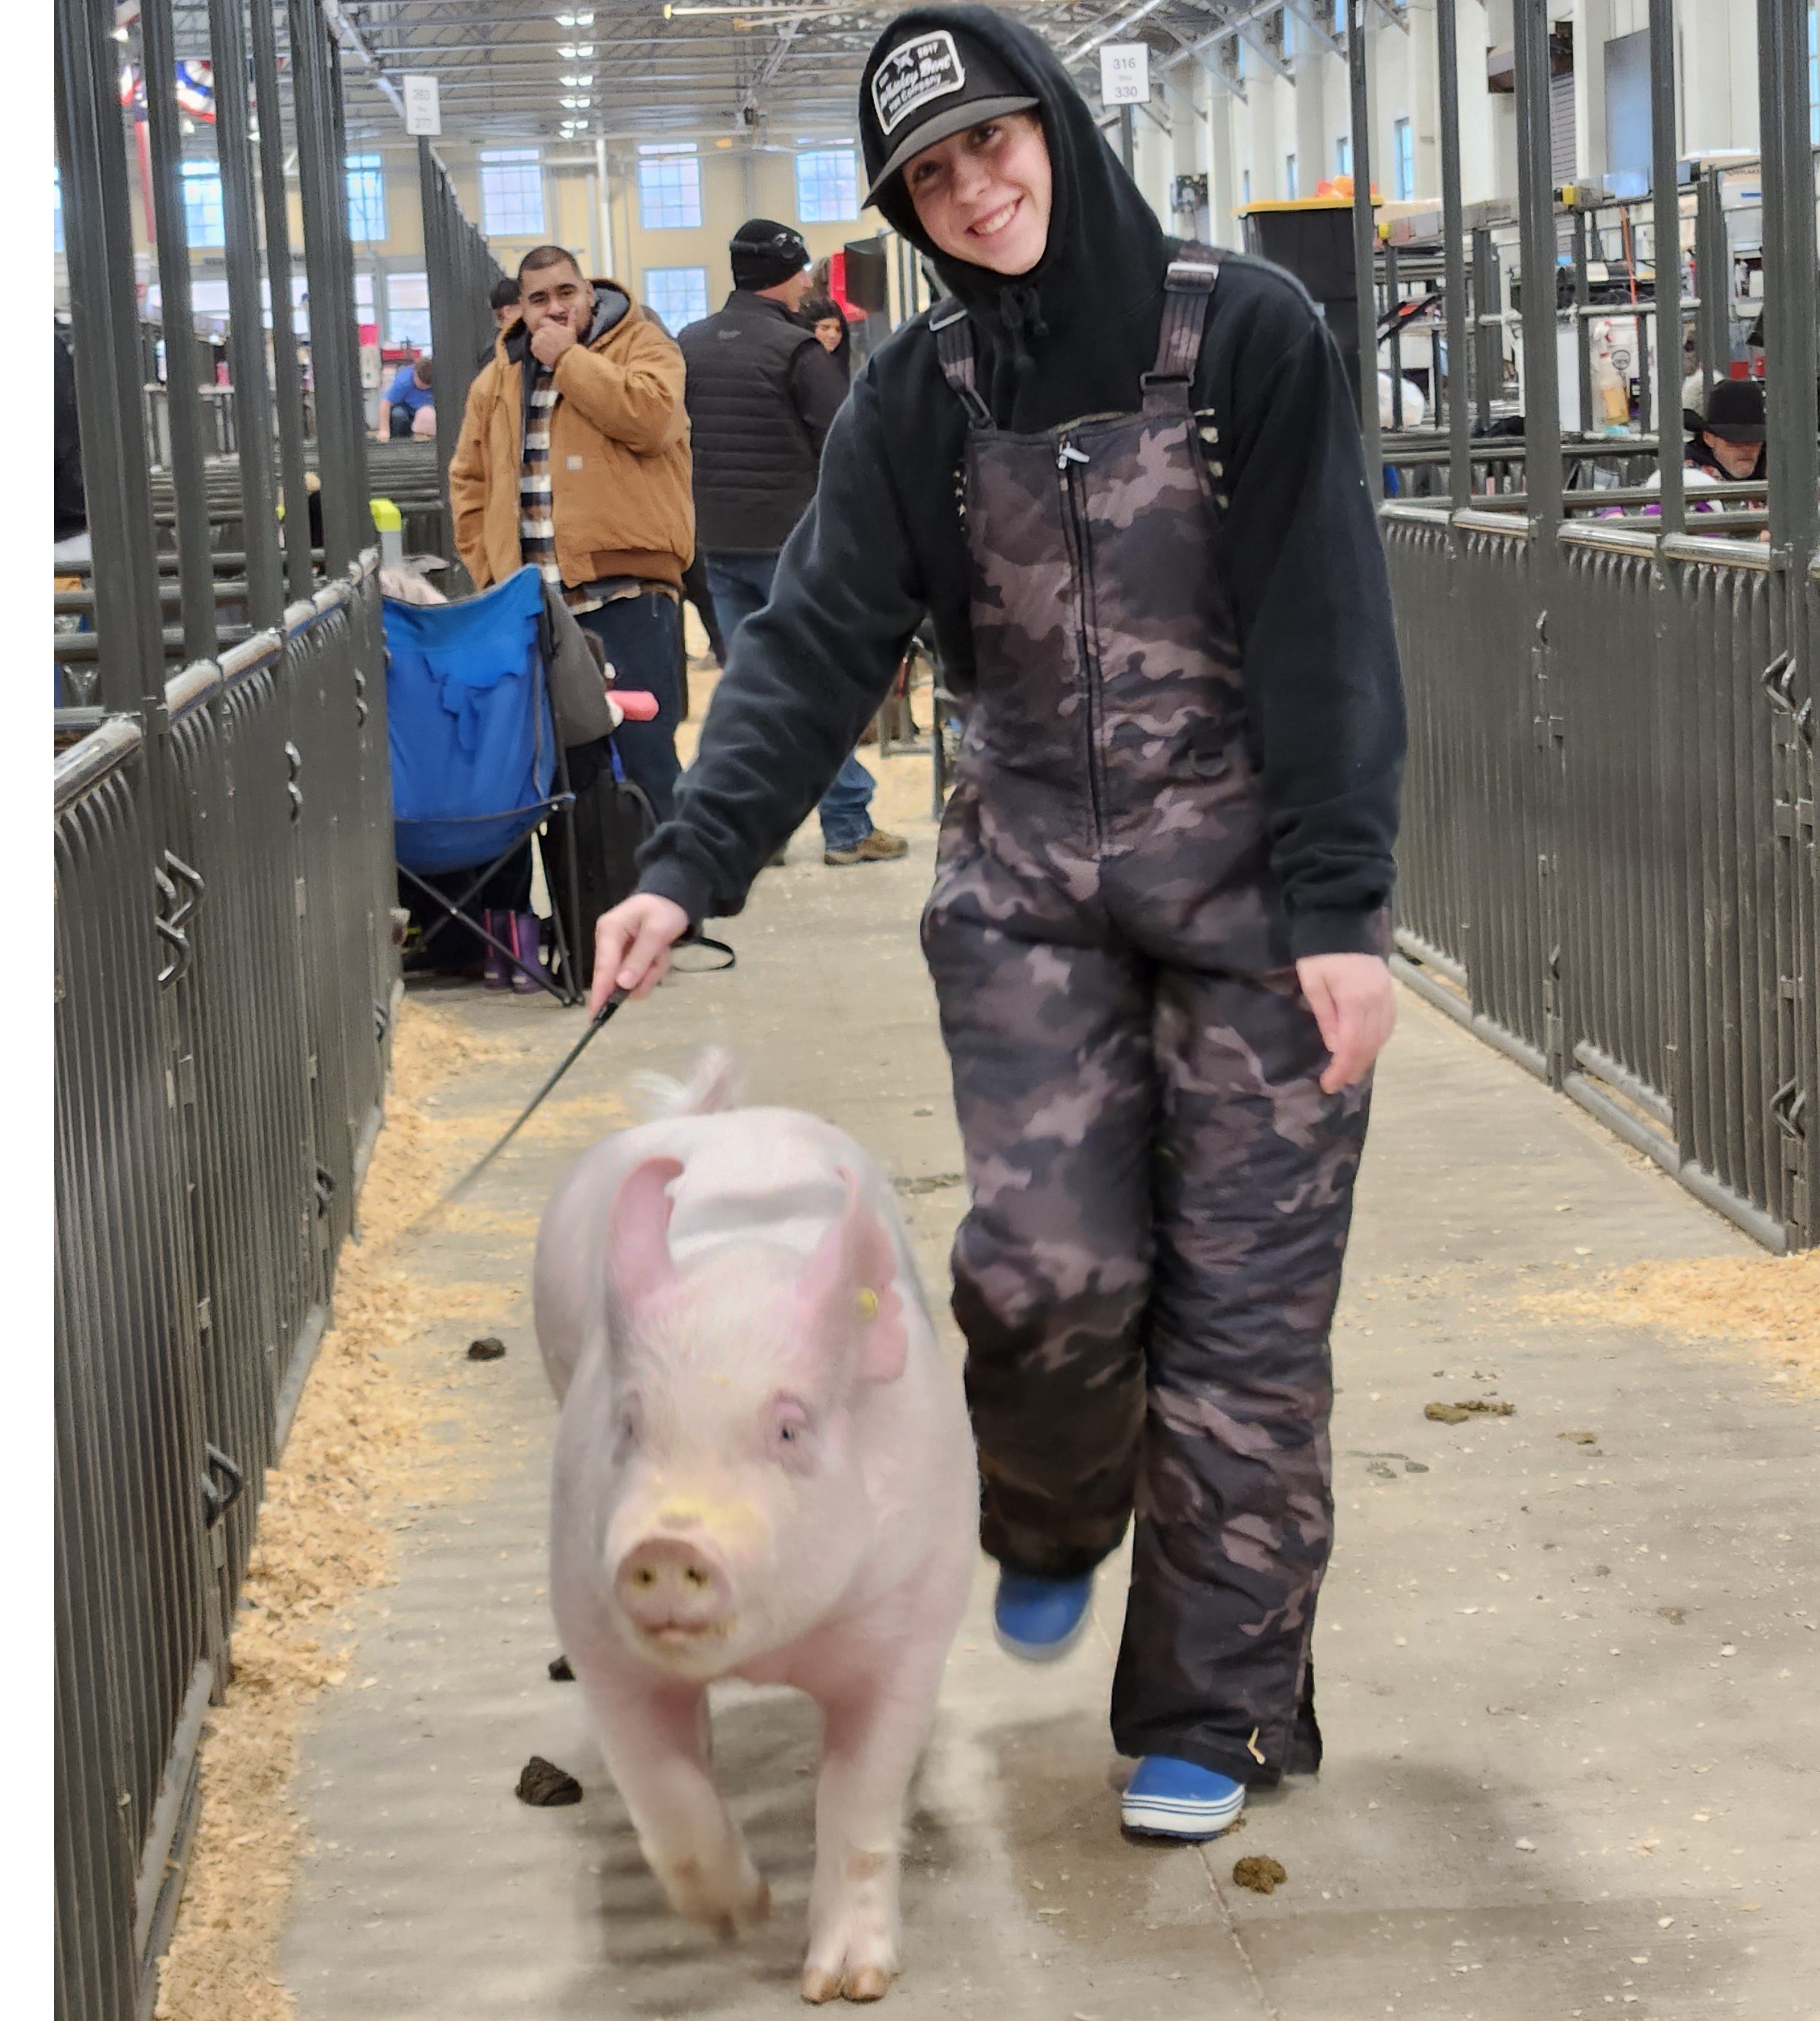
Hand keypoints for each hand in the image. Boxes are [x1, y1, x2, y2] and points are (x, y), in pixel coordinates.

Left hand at [529, 317, 578, 368]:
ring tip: (548, 348)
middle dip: (543, 334)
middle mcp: (542, 331)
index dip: (546, 325)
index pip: (542, 320)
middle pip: (539, 330)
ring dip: (539, 341)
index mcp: (550, 325)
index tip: (550, 331)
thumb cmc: (569, 344)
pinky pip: (533, 347)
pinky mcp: (534, 349)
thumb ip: (571, 318)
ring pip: (535, 338)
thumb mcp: (571, 330)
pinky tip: (545, 352)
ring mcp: (537, 340)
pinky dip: (537, 349)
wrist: (566, 360)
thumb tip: (574, 307)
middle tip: (550, 342)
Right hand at [590, 894, 689, 1012]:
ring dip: (653, 969)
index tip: (595, 1015)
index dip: (600, 993)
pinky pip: (641, 972)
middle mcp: (608, 941)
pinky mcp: (628, 955)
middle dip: (644, 974)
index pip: (603, 967)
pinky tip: (661, 951)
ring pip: (634, 977)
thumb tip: (622, 985)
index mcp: (609, 931)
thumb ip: (639, 959)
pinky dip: (655, 966)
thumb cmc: (664, 909)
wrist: (674, 896)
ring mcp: (618, 950)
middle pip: (618, 976)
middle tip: (660, 958)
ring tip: (663, 950)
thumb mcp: (656, 932)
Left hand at [1295, 952, 1396, 1093]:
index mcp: (1355, 999)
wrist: (1342, 924)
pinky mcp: (1390, 992)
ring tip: (1350, 1072)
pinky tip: (1366, 1049)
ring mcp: (1387, 996)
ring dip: (1367, 1057)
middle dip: (1353, 1068)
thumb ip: (1325, 1016)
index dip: (1341, 1068)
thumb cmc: (1320, 954)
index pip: (1351, 1045)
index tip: (1328, 1084)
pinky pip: (1388, 1025)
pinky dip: (1378, 1041)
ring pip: (1382, 1037)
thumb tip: (1336, 1047)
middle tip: (1337, 1083)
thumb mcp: (1313, 984)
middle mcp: (1377, 1001)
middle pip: (1369, 1045)